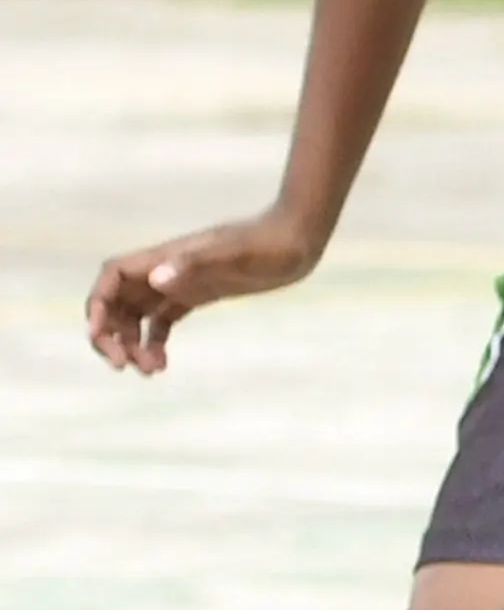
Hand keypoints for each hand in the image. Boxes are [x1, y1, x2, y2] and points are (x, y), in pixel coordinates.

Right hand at [87, 210, 322, 373]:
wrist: (298, 238)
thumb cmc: (268, 242)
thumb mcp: (234, 254)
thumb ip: (195, 263)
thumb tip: (157, 280)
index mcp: (164, 257)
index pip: (112, 277)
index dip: (98, 305)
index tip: (101, 336)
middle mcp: (166, 270)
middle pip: (118, 303)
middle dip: (112, 335)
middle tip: (123, 366)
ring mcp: (182, 283)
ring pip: (138, 317)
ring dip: (133, 345)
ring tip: (152, 371)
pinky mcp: (200, 295)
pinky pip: (163, 321)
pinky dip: (155, 343)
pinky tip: (163, 364)